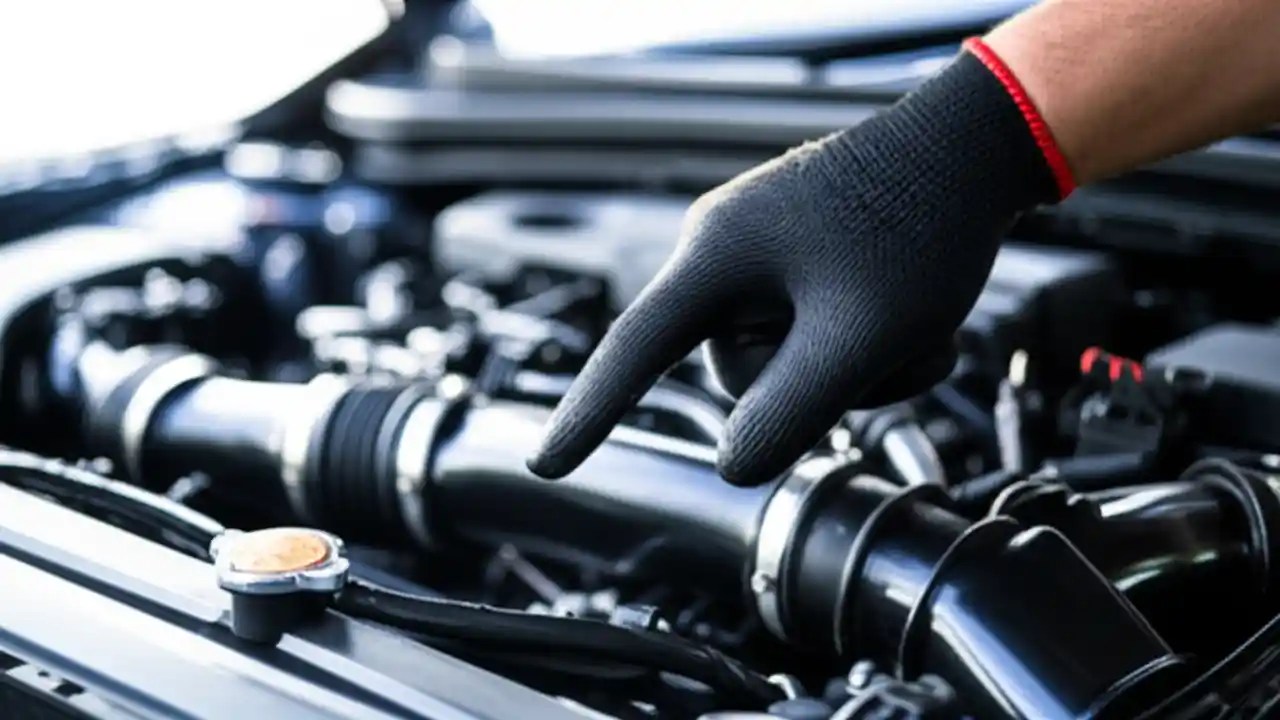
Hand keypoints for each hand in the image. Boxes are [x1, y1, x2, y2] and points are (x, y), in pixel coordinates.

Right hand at [528, 45, 1067, 486]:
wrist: (980, 150)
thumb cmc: (924, 227)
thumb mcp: (860, 336)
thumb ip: (787, 412)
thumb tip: (731, 466)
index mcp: (717, 255)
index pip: (637, 349)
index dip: (590, 414)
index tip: (547, 465)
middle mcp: (722, 248)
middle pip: (739, 373)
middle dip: (815, 383)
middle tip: (888, 341)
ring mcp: (758, 252)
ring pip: (781, 362)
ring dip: (850, 368)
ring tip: (906, 326)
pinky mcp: (793, 257)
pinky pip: (804, 333)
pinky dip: (856, 344)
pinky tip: (903, 316)